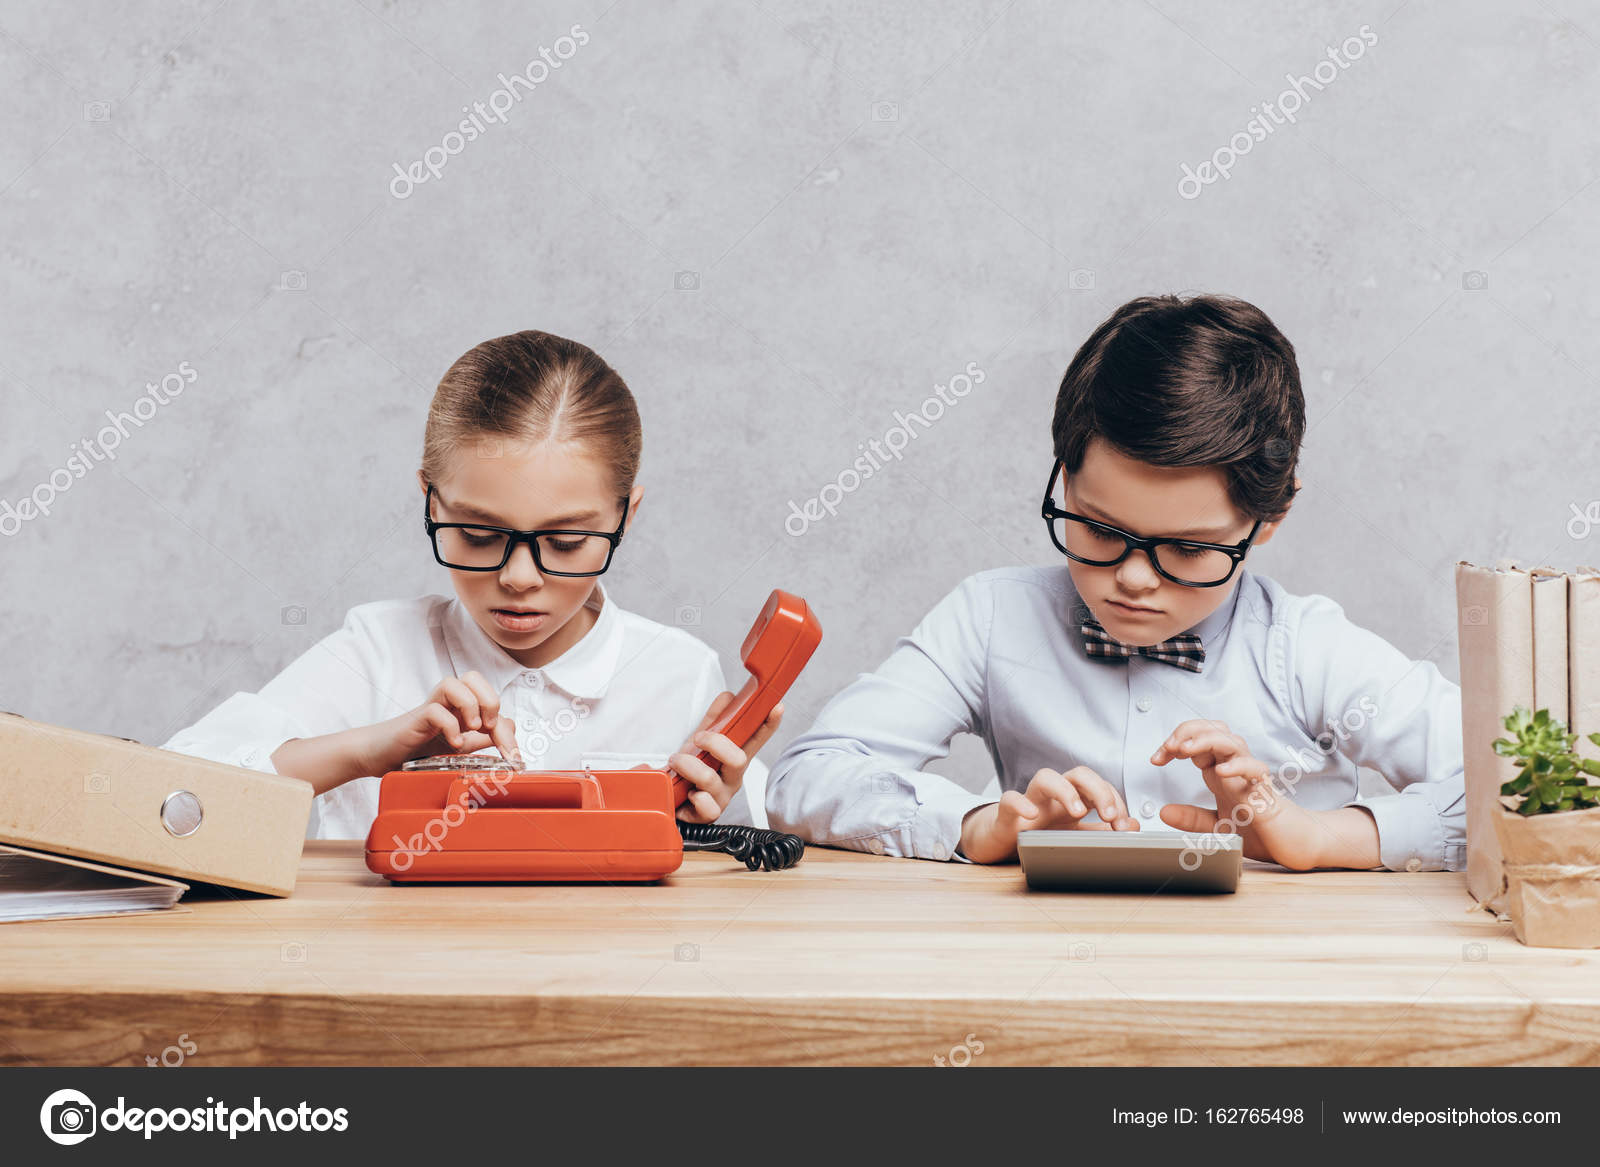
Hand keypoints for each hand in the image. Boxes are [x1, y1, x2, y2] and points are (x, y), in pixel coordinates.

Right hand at [358, 670, 521, 776]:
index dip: (506, 728)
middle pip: (473, 677)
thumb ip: (481, 739)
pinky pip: (436, 710)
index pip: (490, 700)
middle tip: (488, 728)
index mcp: (459, 707)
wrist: (380, 756)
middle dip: (490, 701)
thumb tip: (508, 731)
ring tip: (472, 730)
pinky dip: (450, 726)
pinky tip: (453, 744)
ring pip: (454, 683)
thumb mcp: (457, 747)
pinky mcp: (416, 718)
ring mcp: (431, 707)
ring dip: (471, 706)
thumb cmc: (416, 748)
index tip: (512, 755)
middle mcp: (446, 703)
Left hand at [668, 693, 782, 822]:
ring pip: (712, 780)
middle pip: (739, 759)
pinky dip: (695, 798)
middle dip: (715, 743)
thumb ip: (715, 718)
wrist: (668, 797)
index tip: (776, 707)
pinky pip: (707, 808)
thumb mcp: (700, 741)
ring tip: (676, 761)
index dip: (768, 724)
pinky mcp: (707, 815)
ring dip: (689, 766)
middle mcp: (732, 778)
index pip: (756, 739)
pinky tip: (687, 793)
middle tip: (697, 739)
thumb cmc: (689, 770)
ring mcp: (721, 797)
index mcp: (734, 758)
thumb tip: (729, 696)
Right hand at [959, 765, 1138, 864]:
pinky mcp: (1006, 814)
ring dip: (1065, 790)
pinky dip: (1020, 804)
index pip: (1099, 787)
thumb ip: (1103, 831)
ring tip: (1078, 812)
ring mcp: (1030, 801)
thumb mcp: (1075, 835)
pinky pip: (1009, 799)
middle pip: (1078, 774)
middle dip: (1099, 790)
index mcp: (1073, 799)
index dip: (1115, 801)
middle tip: (1111, 816)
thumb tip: (1135, 826)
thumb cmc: (1039, 834)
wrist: (1002, 842)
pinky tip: (1031, 815)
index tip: (1125, 827)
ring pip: (1045, 777)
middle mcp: (1053, 795)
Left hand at [1151, 718, 1327, 869]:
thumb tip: (1163, 811)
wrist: (1295, 845)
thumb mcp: (1217, 826)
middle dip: (1188, 731)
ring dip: (1206, 740)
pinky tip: (1221, 771)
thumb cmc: (1262, 830)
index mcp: (1221, 771)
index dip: (1173, 743)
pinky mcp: (1267, 792)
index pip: (1196, 741)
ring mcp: (1252, 777)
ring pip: (1232, 742)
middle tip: (1169, 747)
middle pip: (1214, 730)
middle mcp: (1236, 768)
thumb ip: (1192, 818)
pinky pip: (1255, 769)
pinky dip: (1238, 766)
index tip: (1156, 759)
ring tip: (1185, 749)